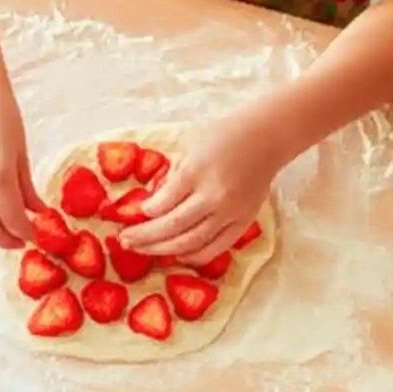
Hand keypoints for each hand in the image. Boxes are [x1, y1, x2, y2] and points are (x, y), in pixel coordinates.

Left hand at [120, 118, 281, 263]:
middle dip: (145, 237)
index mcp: (197, 171)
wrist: (267, 138)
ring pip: (191, 242)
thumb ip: (174, 176)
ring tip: (142, 251)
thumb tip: (154, 203)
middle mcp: (213, 196)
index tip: (134, 216)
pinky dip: (194, 255)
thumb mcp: (191, 147)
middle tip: (125, 241)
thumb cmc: (225, 135)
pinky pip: (216, 247)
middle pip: (173, 226)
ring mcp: (230, 212)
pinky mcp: (243, 222)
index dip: (144, 214)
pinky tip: (177, 255)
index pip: (163, 202)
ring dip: (162, 249)